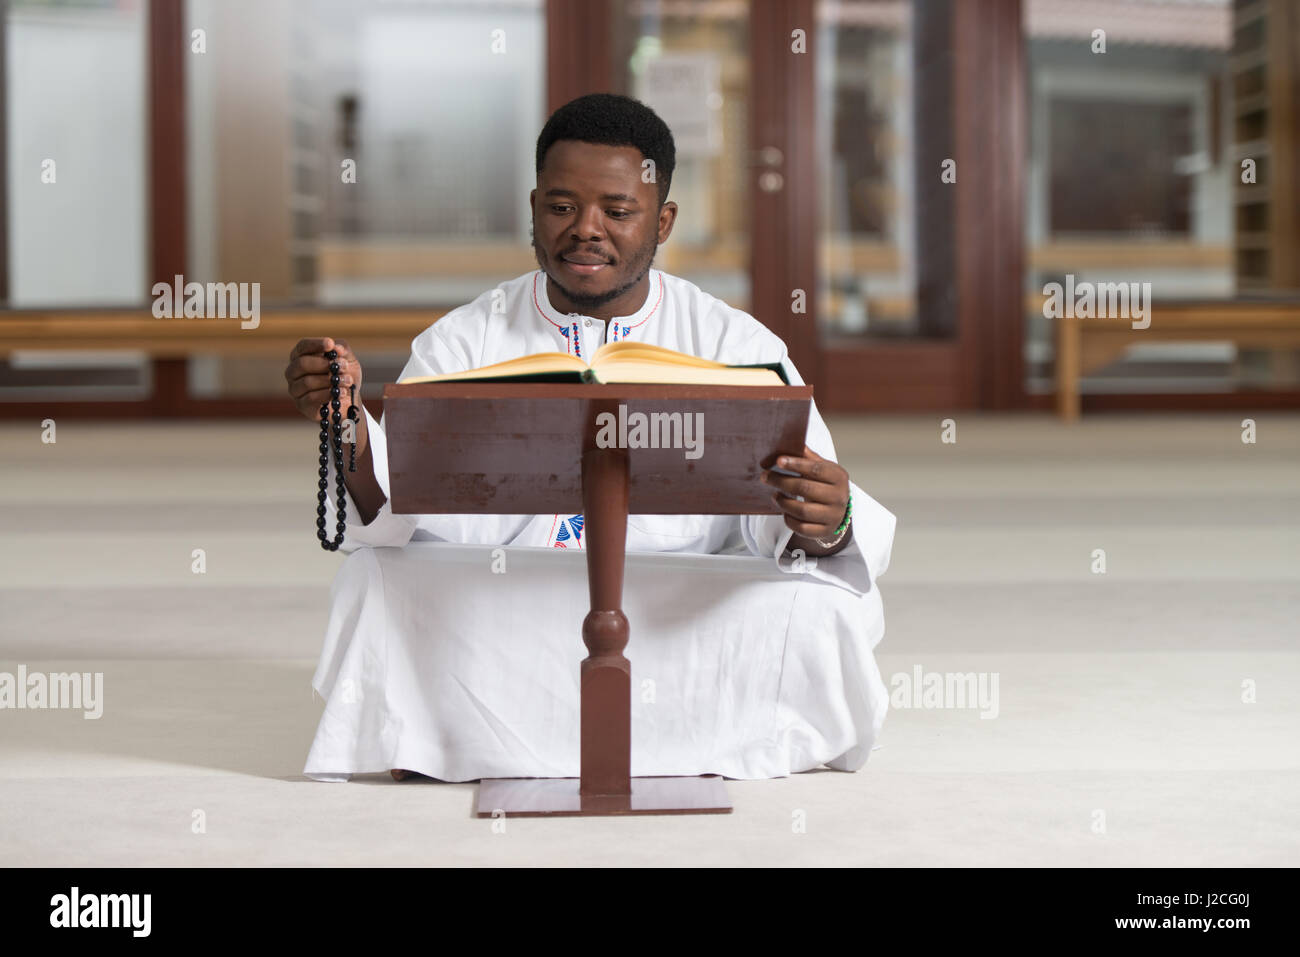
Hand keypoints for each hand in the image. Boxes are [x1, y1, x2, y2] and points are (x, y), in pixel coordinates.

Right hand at [284, 337, 366, 453]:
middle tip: (343, 366)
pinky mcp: (302, 405)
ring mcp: (295, 389)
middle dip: (324, 364)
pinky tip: (342, 392)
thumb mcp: (348, 360)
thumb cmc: (344, 375)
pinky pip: (311, 398)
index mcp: (302, 355)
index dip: (315, 344)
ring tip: (348, 381)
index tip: (330, 344)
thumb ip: (343, 350)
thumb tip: (337, 348)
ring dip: (331, 380)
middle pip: (302, 364)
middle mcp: (294, 371)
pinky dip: (329, 394)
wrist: (349, 400)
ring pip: (307, 382)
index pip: (303, 346)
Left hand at [760, 445, 851, 550]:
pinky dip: (789, 520)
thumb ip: (806, 456)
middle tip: (765, 477)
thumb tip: (786, 439)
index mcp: (839, 476)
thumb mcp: (821, 467)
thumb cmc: (824, 483)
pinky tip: (783, 511)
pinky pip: (802, 528)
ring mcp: (834, 516)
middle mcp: (839, 497)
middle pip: (805, 489)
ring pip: (803, 511)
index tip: (777, 461)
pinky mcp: (825, 531)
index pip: (816, 469)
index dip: (796, 464)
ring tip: (774, 495)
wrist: (838, 509)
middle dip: (781, 482)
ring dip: (783, 502)